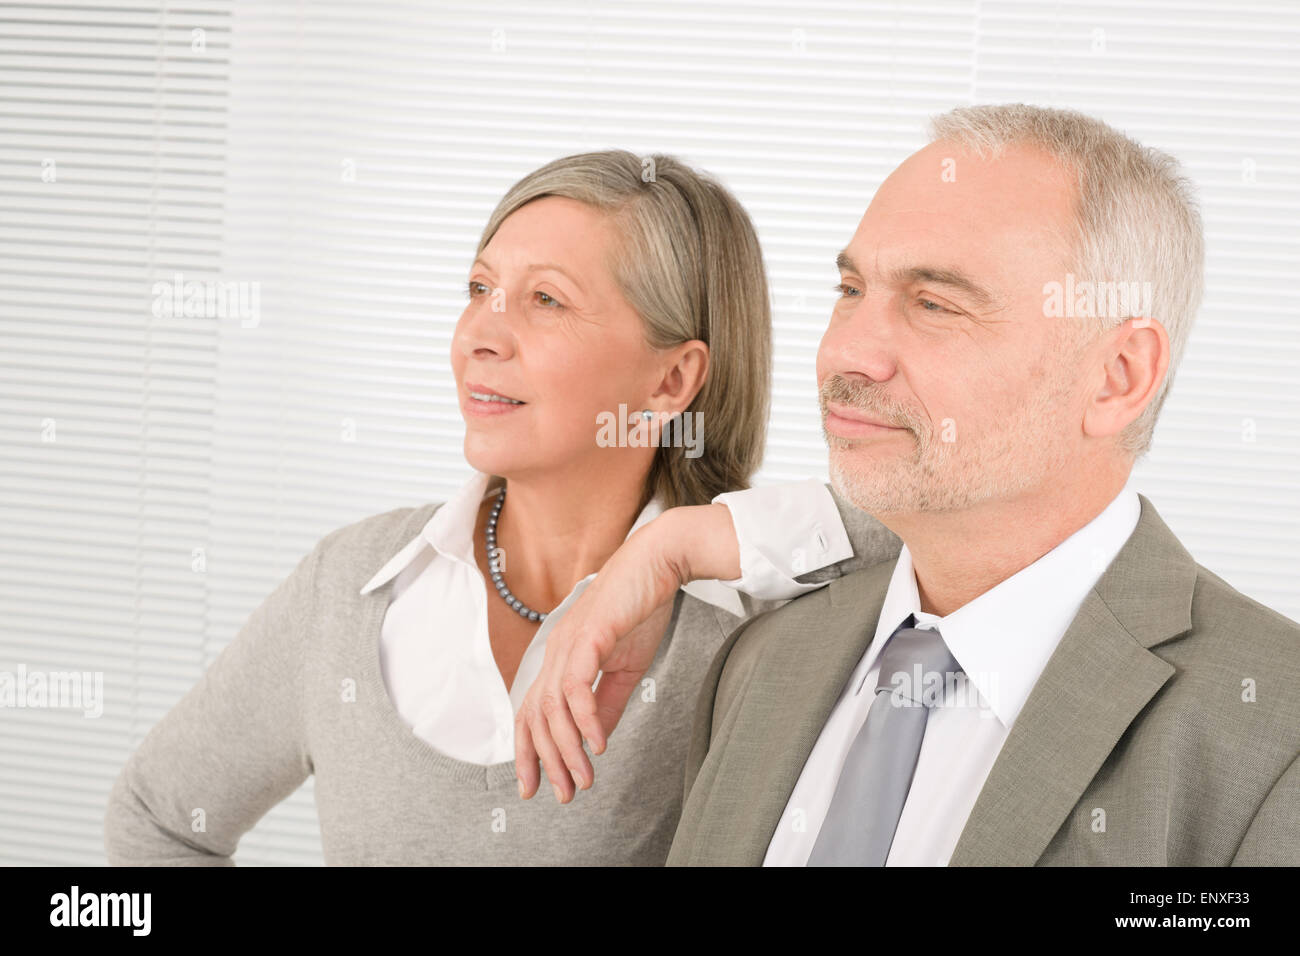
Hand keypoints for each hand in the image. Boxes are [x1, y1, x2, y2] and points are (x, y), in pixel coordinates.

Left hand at [513, 504, 740, 802]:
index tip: (536, 786)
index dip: (530, 751)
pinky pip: (577, 686)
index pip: (532, 712)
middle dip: (545, 761)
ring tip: (583, 780)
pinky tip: (597, 745)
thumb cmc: (641, 608)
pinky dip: (584, 719)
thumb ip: (608, 703)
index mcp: (560, 658)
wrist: (659, 563)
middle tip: (562, 795)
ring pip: (553, 708)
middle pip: (535, 716)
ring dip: (567, 749)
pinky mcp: (589, 636)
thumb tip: (596, 741)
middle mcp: (555, 652)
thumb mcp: (624, 666)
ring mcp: (568, 643)